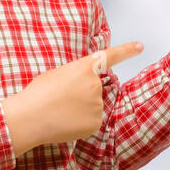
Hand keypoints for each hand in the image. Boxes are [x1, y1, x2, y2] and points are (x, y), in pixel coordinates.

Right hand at [19, 42, 143, 144]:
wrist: (29, 118)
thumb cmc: (37, 94)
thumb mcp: (56, 74)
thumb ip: (75, 76)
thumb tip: (82, 85)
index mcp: (83, 68)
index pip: (110, 56)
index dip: (127, 51)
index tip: (140, 46)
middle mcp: (95, 84)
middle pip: (94, 88)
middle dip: (82, 93)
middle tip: (61, 99)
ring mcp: (97, 104)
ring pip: (92, 106)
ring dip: (80, 109)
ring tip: (60, 111)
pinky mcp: (96, 123)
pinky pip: (91, 121)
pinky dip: (80, 123)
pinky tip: (65, 123)